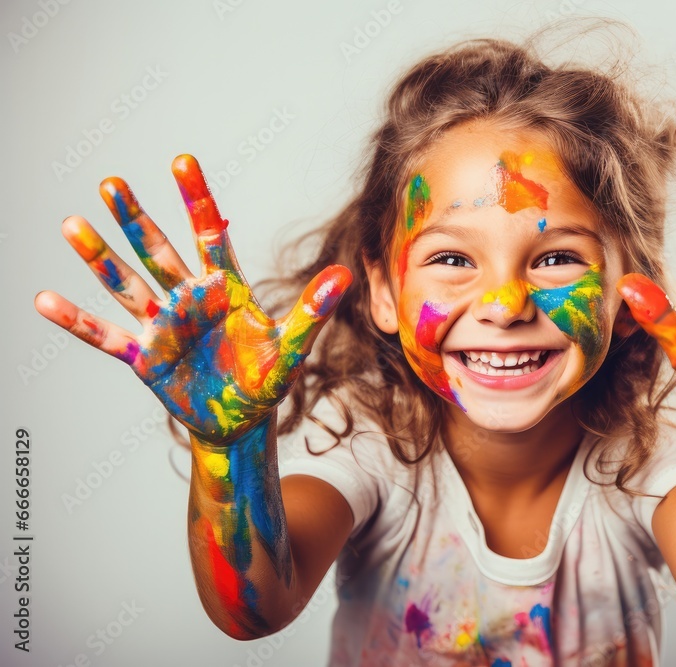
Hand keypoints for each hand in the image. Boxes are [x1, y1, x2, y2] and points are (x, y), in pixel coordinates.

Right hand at [34, 155, 351, 442]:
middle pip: (159, 251)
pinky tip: (45, 299)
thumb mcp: (291, 347)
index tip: (182, 160)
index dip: (197, 199)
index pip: (210, 234)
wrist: (240, 422)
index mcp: (226, 289)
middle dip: (136, 217)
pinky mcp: (145, 356)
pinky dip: (77, 320)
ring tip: (73, 223)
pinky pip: (106, 335)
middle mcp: (189, 299)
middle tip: (112, 183)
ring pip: (127, 284)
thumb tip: (345, 275)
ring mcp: (163, 325)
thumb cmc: (266, 380)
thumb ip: (312, 311)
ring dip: (100, 258)